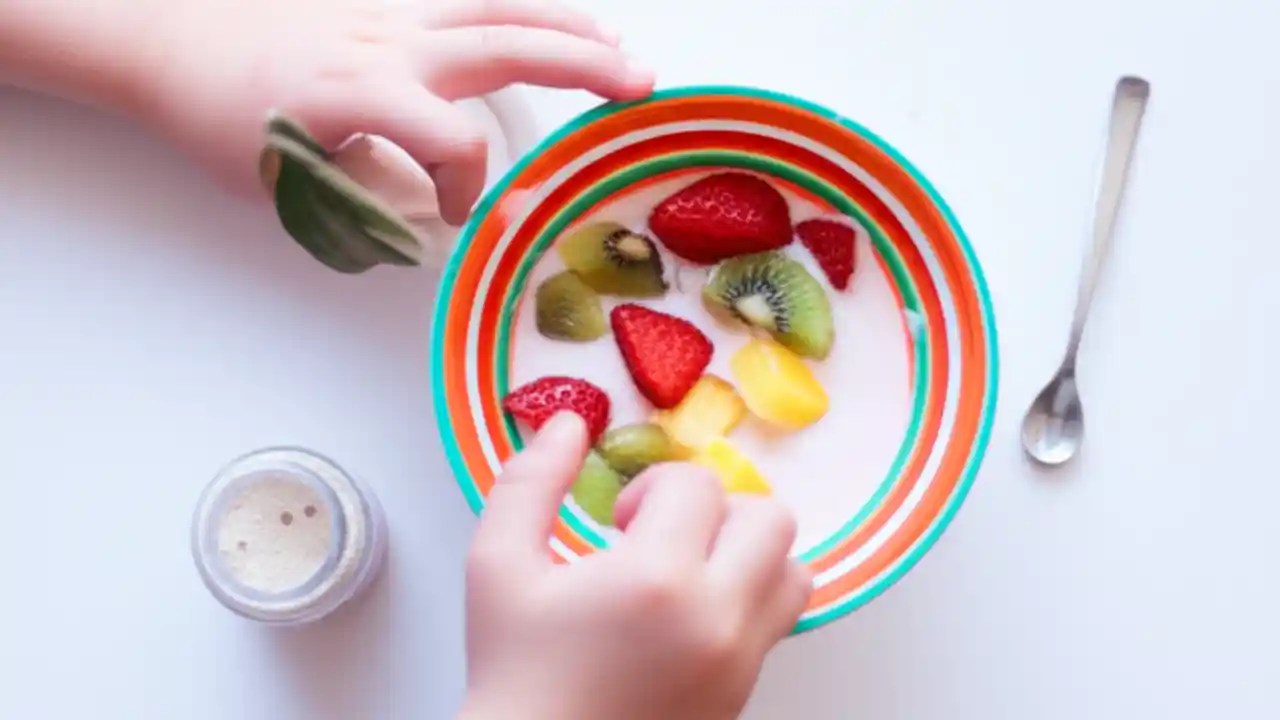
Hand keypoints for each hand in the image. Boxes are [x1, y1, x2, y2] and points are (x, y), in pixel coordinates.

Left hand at [141, 0, 652, 222]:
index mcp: (354, 94)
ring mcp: (390, 16)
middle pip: (502, 44)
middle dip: (580, 65)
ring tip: (620, 52)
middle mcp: (384, 45)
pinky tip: (558, 26)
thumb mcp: (288, 187)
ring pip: (497, 8)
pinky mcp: (389, 6)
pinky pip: (471, 1)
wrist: (173, 38)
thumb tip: (432, 217)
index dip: (469, 185)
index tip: (454, 214)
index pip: (449, 138)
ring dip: (567, 27)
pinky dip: (523, 13)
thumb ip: (370, 204)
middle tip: (639, 86)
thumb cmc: (222, 116)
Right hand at [461, 413, 812, 719]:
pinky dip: (752, 597)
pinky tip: (692, 612)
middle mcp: (717, 616)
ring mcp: (740, 658)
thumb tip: (570, 423)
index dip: (653, 488)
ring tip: (688, 572)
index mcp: (656, 578)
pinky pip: (781, 619)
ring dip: (748, 553)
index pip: (698, 486)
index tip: (617, 526)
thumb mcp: (496, 566)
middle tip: (661, 540)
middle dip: (715, 511)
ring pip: (793, 568)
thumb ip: (529, 483)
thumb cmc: (515, 671)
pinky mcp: (746, 690)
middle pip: (769, 517)